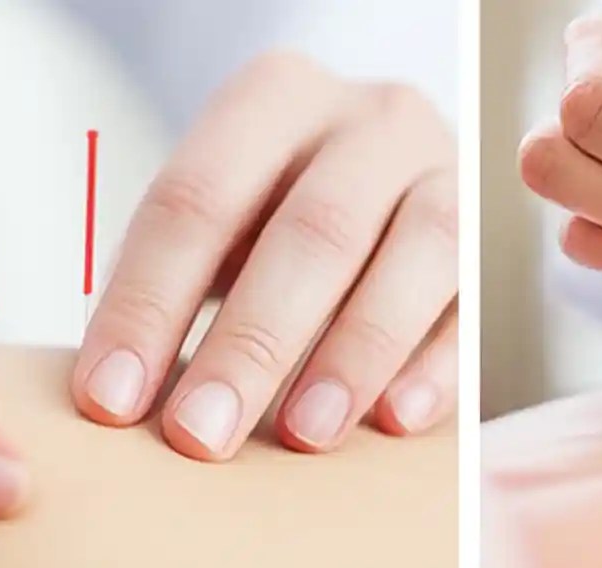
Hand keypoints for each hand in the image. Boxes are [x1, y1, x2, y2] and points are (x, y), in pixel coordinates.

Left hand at [73, 53, 457, 459]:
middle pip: (315, 227)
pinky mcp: (493, 239)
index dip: (147, 302)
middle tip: (200, 435)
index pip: (199, 198)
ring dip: (355, 352)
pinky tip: (395, 420)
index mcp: (276, 98)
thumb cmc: (277, 218)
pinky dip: (438, 364)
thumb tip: (114, 392)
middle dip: (251, 341)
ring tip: (303, 435)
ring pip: (420, 250)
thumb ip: (176, 284)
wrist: (389, 183)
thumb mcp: (223, 220)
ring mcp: (447, 170)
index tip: (109, 402)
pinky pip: (476, 301)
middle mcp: (372, 120)